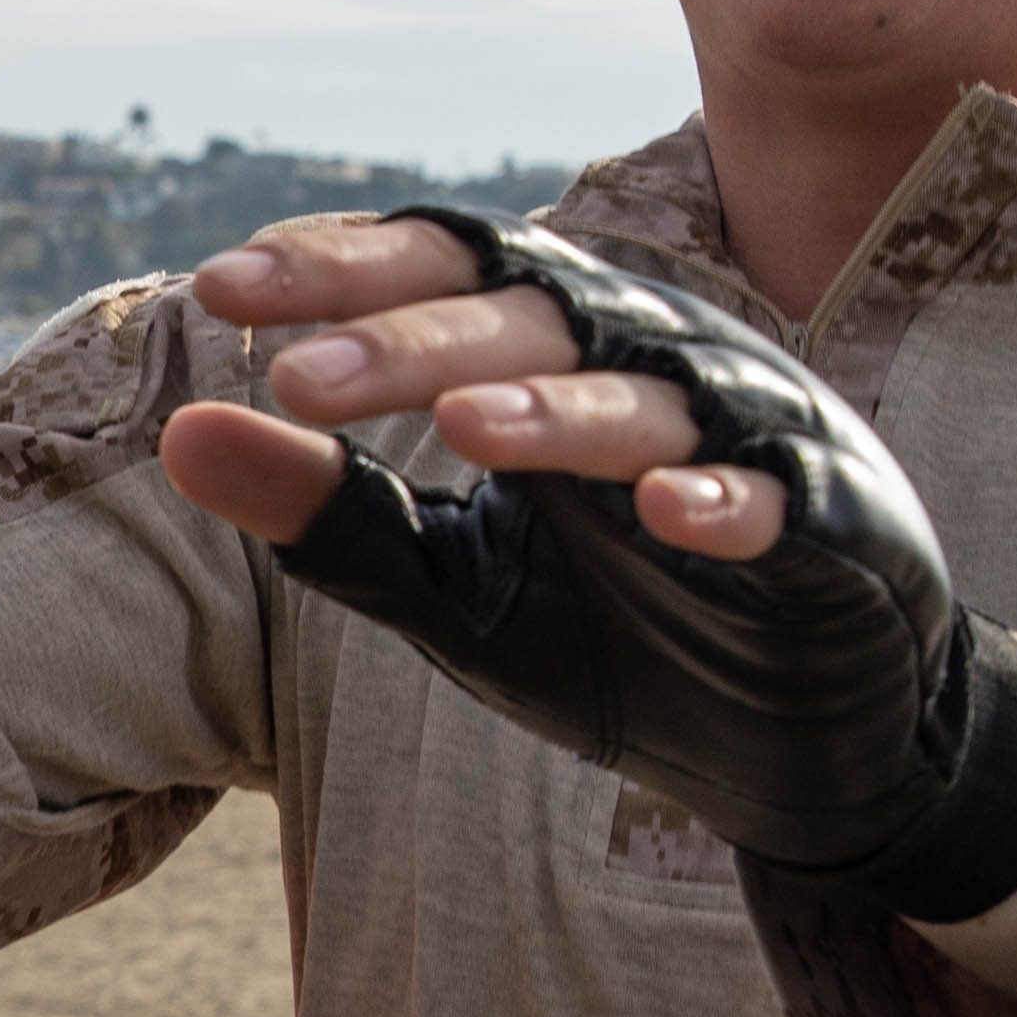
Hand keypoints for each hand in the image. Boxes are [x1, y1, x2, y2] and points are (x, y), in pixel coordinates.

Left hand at [161, 206, 1016, 926]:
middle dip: (417, 339)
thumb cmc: (622, 634)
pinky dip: (726, 505)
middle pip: (532, 314)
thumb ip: (332, 514)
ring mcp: (755, 437)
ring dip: (559, 410)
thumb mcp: (455, 587)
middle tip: (301, 377)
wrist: (799, 747)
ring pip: (650, 398)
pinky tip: (665, 517)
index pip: (445, 273)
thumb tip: (178, 435)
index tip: (221, 289)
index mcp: (558, 352)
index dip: (344, 269)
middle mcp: (657, 361)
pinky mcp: (839, 527)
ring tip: (464, 427)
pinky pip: (780, 502)